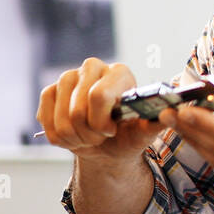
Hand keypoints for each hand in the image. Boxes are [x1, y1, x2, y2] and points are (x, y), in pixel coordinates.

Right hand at [35, 57, 163, 163]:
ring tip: (88, 137)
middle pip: (78, 110)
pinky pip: (45, 118)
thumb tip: (169, 114)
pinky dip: (57, 136)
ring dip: (74, 137)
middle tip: (100, 137)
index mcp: (120, 73)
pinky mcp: (50, 90)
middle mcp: (93, 67)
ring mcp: (68, 77)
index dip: (101, 122)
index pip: (99, 96)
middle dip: (89, 134)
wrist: (107, 146)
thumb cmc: (128, 136)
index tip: (111, 130)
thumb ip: (154, 124)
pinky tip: (72, 135)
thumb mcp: (143, 134)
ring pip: (61, 118)